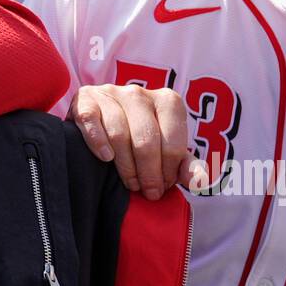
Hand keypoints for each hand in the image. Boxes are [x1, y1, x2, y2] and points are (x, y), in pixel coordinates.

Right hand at [67, 84, 207, 198]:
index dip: (169, 171)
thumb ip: (184, 165)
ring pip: (119, 133)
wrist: (101, 118)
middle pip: (146, 139)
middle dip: (148, 172)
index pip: (172, 142)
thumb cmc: (139, 137)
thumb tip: (200, 181)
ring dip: (125, 165)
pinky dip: (98, 142)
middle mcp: (139, 93)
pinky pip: (91, 120)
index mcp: (167, 101)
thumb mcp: (166, 150)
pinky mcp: (85, 99)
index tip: (163, 187)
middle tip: (147, 192)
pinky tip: (105, 158)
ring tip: (129, 183)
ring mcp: (111, 93)